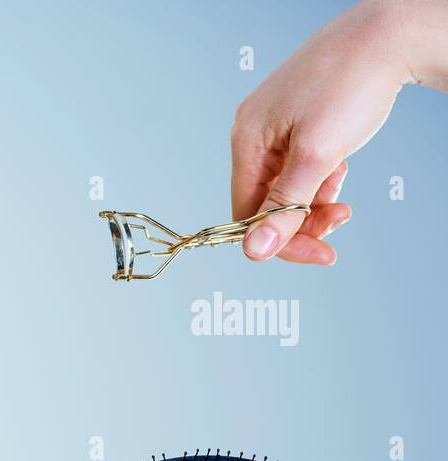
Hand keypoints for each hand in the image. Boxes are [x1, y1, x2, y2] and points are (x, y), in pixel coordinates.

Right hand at [230, 0, 415, 263]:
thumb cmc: (351, 84)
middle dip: (302, 220)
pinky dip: (320, 177)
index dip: (280, 239)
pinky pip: (299, 165)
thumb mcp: (318, 155)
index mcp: (246, 141)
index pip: (246, 213)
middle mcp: (253, 134)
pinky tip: (340, 169)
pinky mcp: (296, 120)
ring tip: (344, 195)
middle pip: (266, 202)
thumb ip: (285, 206)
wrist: (387, 35)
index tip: (319, 253)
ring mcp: (274, 126)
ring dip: (315, 200)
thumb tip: (253, 251)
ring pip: (286, 186)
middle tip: (341, 224)